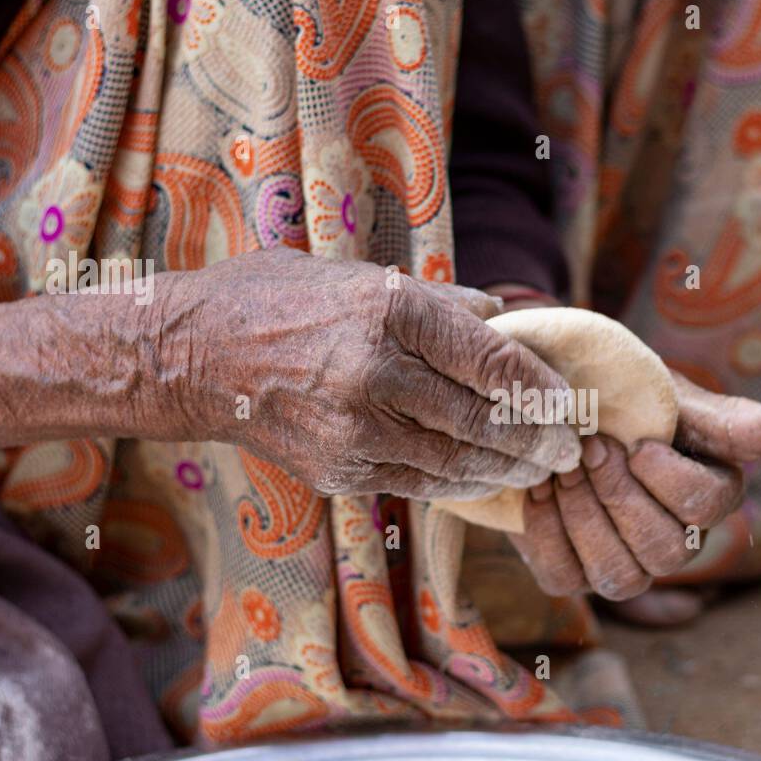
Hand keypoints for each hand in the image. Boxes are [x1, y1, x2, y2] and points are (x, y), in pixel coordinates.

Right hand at [176, 248, 582, 497]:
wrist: (192, 358)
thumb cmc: (276, 301)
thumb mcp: (359, 276)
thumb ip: (437, 301)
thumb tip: (500, 317)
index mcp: (390, 311)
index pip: (493, 363)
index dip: (543, 392)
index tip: (569, 406)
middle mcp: (377, 373)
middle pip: (486, 419)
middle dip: (538, 441)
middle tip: (569, 449)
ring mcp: (356, 429)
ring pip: (459, 460)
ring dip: (509, 470)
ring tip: (540, 470)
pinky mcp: (340, 470)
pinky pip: (420, 484)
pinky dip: (461, 484)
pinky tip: (486, 480)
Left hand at [509, 371, 760, 599]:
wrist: (555, 407)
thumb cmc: (624, 397)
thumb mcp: (672, 396)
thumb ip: (732, 419)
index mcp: (711, 494)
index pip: (706, 508)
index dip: (668, 480)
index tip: (639, 443)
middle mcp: (675, 541)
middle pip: (663, 552)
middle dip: (619, 496)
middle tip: (589, 445)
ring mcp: (625, 565)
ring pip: (618, 577)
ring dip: (582, 515)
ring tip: (562, 466)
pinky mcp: (574, 573)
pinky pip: (564, 576)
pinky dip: (546, 531)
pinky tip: (540, 487)